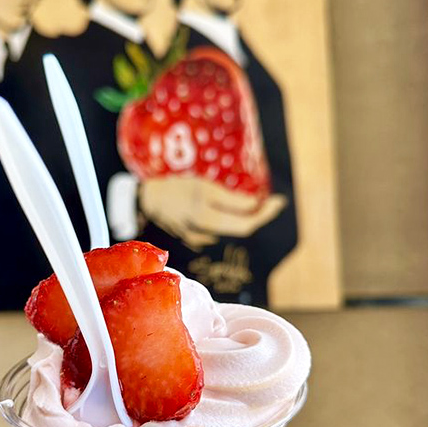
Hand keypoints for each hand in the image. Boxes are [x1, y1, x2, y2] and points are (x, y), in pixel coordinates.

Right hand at [139, 176, 286, 250]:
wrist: (148, 201)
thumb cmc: (175, 188)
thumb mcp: (204, 187)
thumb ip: (230, 199)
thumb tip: (255, 205)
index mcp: (208, 220)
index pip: (246, 224)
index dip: (265, 214)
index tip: (279, 200)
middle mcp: (206, 235)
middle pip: (242, 229)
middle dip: (259, 215)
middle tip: (272, 201)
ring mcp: (200, 239)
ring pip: (231, 230)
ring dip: (246, 217)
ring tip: (256, 203)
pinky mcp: (196, 238)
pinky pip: (220, 230)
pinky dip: (231, 220)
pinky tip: (234, 209)